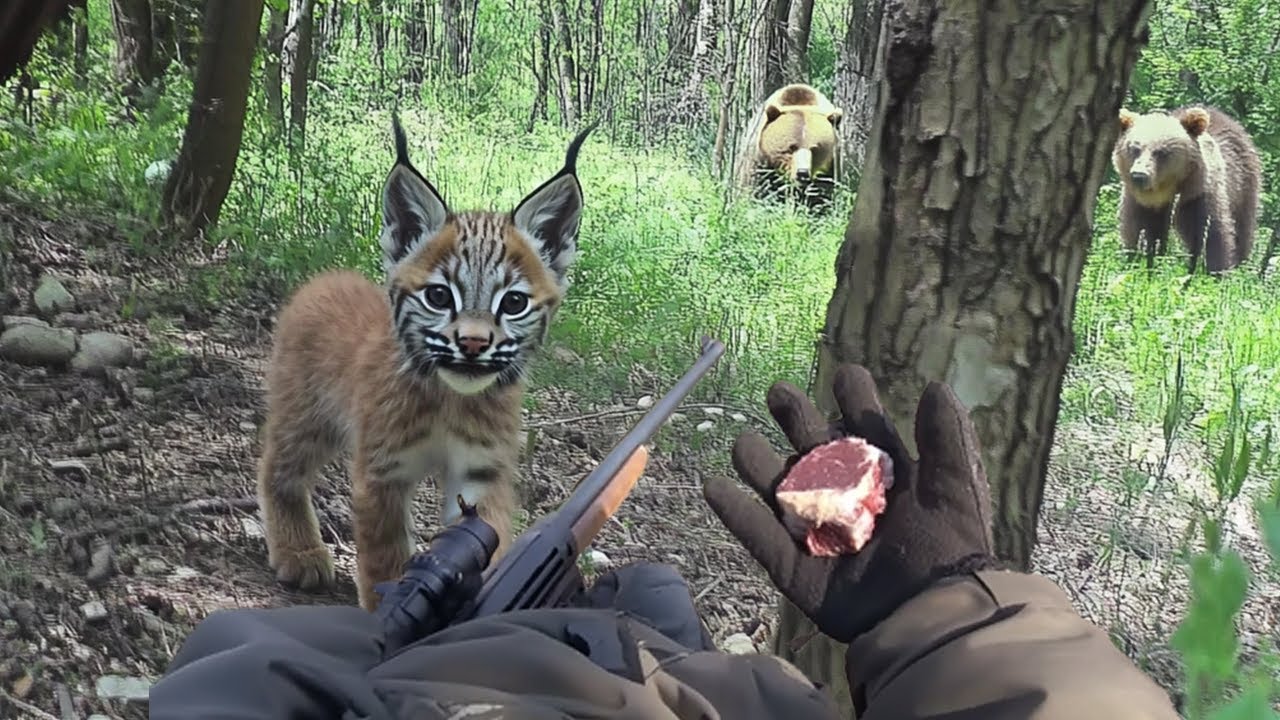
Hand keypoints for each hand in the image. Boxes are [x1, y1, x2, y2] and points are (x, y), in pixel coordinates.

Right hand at [703, 364, 1001, 642]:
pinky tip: (714, 486)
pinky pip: (759, 537)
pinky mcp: (796, 570)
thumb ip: (944, 438)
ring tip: (742, 442)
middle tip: (776, 390)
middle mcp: (848, 501)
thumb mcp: (955, 488)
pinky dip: (735, 513)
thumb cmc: (947, 549)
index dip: (855, 401)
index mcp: (888, 480)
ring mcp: (819, 535)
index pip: (866, 431)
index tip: (846, 374)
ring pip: (780, 492)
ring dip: (758, 465)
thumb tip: (937, 386)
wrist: (929, 613)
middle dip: (796, 419)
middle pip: (814, 452)